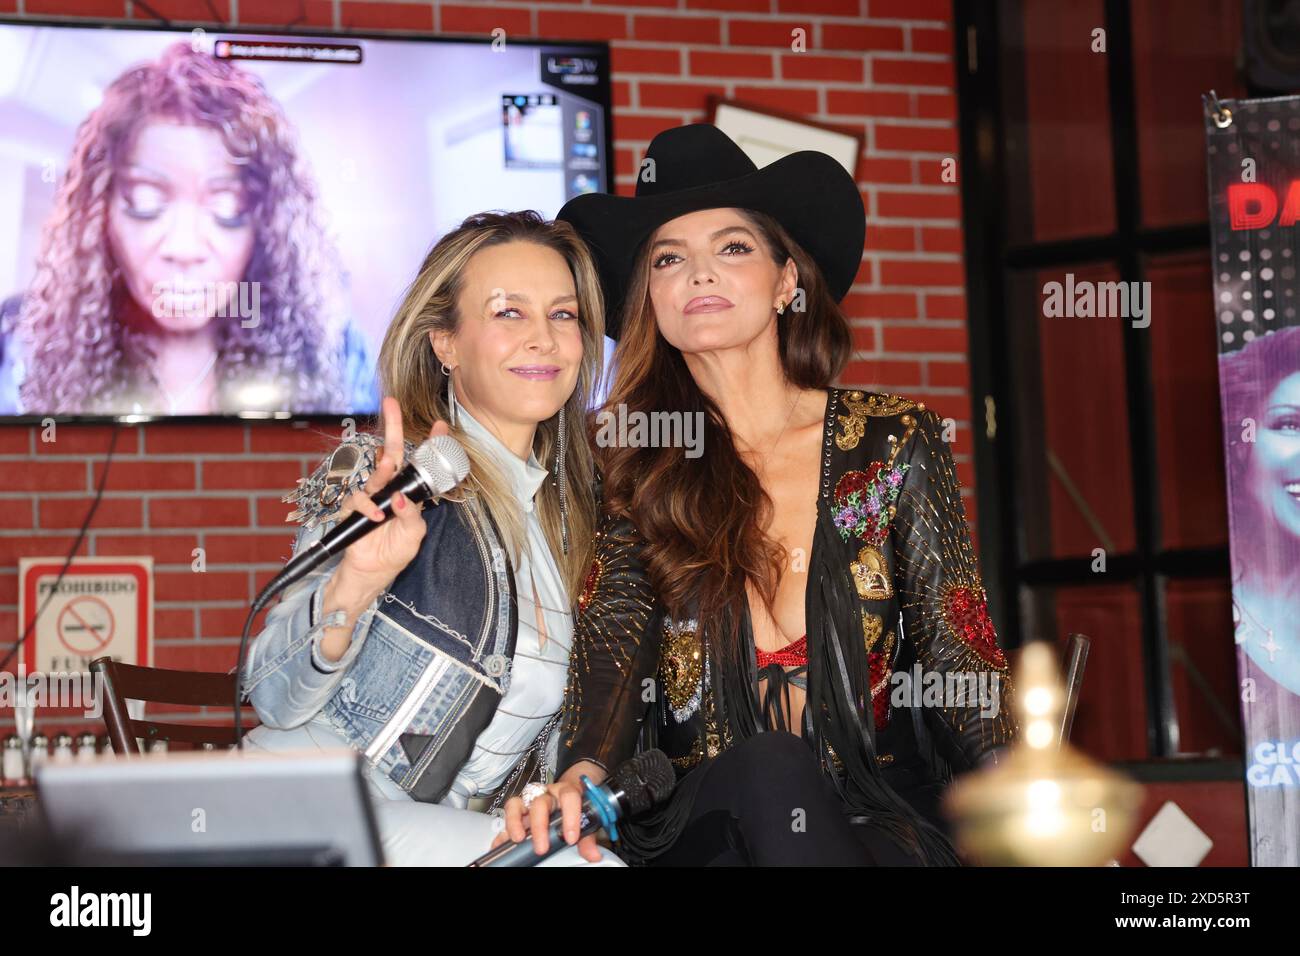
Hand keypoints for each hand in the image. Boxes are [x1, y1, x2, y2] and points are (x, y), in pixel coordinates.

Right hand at [334, 395, 450, 588]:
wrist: (374, 571)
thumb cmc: (396, 549)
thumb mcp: (414, 533)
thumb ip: (411, 515)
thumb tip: (402, 498)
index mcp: (408, 491)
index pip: (419, 462)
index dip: (429, 443)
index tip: (440, 425)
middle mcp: (390, 488)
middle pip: (390, 452)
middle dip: (392, 426)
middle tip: (392, 403)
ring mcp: (372, 496)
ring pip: (376, 472)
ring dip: (382, 468)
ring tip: (388, 466)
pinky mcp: (355, 509)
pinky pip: (360, 500)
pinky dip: (369, 507)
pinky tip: (378, 517)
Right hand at [490, 776, 603, 862]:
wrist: (567, 794)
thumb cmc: (575, 805)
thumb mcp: (585, 819)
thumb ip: (588, 837)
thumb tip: (593, 854)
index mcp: (566, 791)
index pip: (569, 797)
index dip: (571, 817)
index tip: (570, 837)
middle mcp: (546, 794)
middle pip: (540, 803)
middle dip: (539, 826)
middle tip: (542, 847)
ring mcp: (529, 801)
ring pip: (517, 804)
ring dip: (515, 823)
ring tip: (517, 839)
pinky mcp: (518, 811)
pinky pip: (506, 819)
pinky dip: (502, 832)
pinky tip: (499, 844)